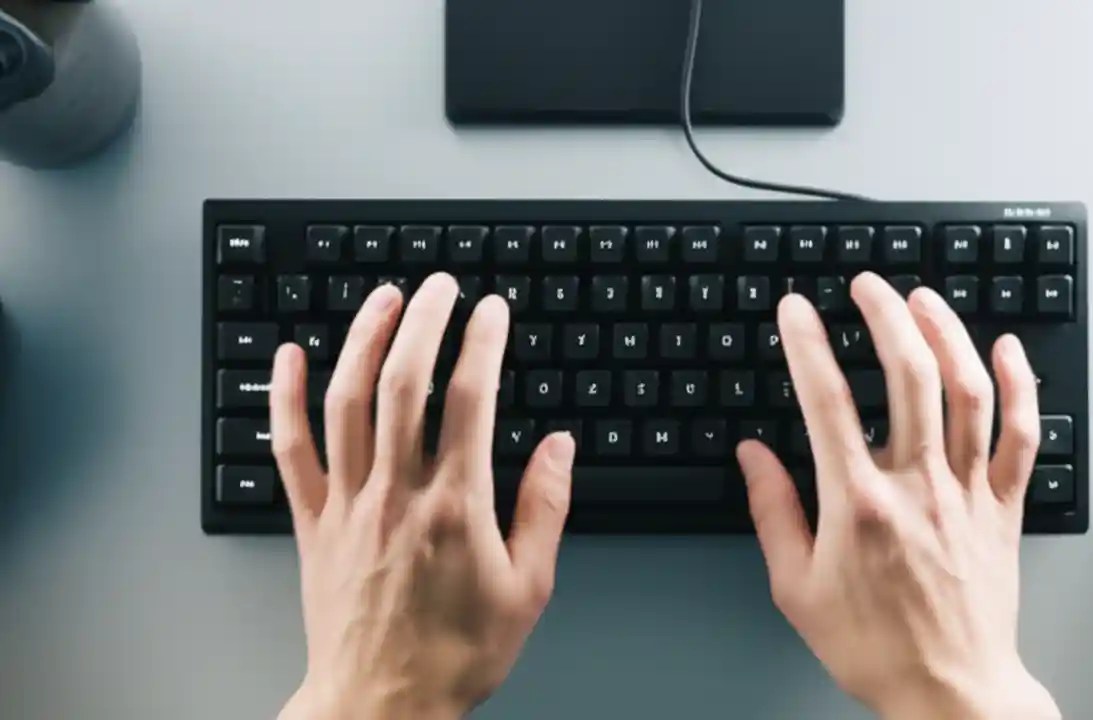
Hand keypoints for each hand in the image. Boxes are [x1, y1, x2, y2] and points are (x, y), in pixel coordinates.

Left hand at [271, 274, 575, 719]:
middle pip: (405, 384)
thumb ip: (546, 509)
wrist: (379, 707)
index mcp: (455, 507)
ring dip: (364, 340)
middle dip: (423, 321)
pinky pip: (289, 448)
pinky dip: (285, 397)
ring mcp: (347, 505)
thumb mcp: (528, 589)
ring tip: (383, 300)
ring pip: (348, 403)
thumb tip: (561, 447)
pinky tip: (290, 356)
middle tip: (439, 285)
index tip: (492, 311)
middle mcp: (396, 494)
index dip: (482, 342)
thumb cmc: (454, 655)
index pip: (470, 400)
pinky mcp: (312, 523)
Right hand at [738, 273, 1059, 719]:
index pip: (826, 400)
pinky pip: (1022, 435)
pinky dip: (1020, 386)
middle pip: (907, 375)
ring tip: (923, 300)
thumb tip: (753, 456)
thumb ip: (773, 512)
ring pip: (967, 392)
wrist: (952, 693)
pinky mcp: (1004, 508)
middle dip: (884, 315)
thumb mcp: (796, 587)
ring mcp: (967, 493)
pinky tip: (1007, 350)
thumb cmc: (875, 647)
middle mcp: (918, 486)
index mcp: (859, 504)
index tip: (796, 311)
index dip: (807, 343)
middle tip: (865, 286)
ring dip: (946, 334)